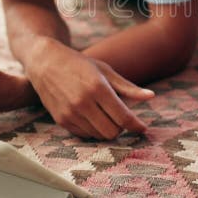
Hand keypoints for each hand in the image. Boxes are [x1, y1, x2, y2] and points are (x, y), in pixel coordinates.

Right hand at [26, 40, 154, 139]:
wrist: (46, 62)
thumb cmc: (80, 64)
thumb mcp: (106, 71)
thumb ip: (128, 87)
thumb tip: (151, 97)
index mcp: (98, 88)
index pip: (123, 117)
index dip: (136, 125)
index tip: (143, 128)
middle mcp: (83, 103)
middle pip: (112, 131)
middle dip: (121, 127)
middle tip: (121, 116)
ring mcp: (70, 113)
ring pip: (99, 135)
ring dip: (107, 129)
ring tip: (106, 114)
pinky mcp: (61, 120)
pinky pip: (85, 135)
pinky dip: (93, 130)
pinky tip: (93, 116)